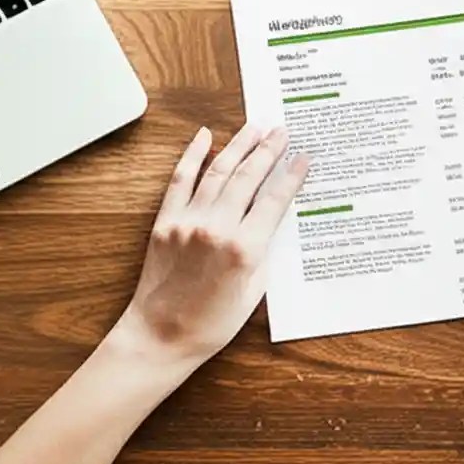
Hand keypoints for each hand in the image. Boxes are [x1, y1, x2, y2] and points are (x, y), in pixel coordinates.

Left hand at [115, 125, 309, 363]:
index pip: (275, 199)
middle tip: (281, 131)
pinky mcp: (166, 222)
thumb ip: (265, 251)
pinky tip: (204, 136)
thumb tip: (274, 220)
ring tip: (255, 128)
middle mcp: (217, 228)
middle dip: (268, 151)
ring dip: (239, 146)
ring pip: (218, 172)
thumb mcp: (255, 291)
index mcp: (245, 248)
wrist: (161, 336)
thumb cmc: (212, 323)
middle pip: (249, 177)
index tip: (303, 156)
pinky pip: (181, 180)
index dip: (291, 175)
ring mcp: (188, 221)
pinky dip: (193, 155)